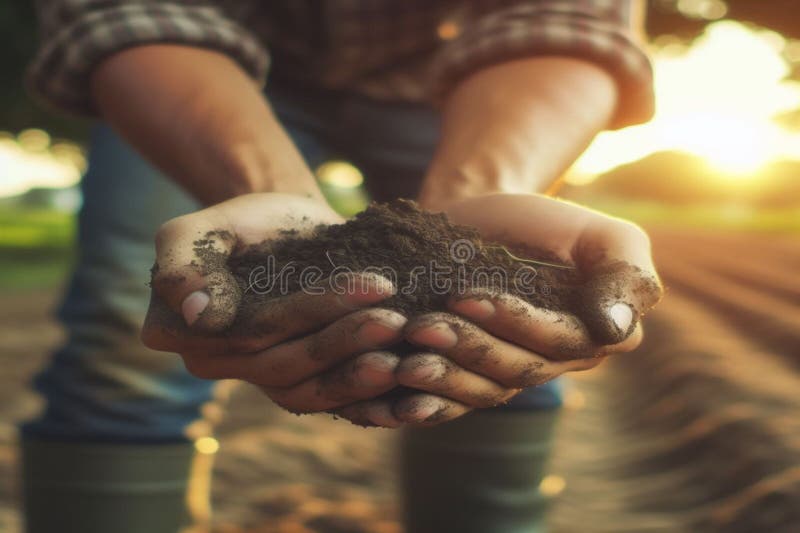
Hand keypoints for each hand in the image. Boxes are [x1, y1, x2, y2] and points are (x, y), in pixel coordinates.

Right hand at [142, 193, 407, 418]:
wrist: (282, 228)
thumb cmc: (243, 220)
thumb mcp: (201, 227)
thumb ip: (184, 264)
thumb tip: (201, 315)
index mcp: (181, 331)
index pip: (253, 328)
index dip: (313, 313)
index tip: (374, 288)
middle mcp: (215, 363)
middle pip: (285, 362)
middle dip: (346, 341)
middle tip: (398, 320)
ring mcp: (256, 376)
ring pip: (308, 389)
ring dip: (359, 377)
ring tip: (405, 359)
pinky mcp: (293, 381)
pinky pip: (325, 404)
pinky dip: (364, 407)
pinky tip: (404, 402)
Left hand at [334, 194, 661, 426]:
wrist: (481, 219)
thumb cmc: (543, 224)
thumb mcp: (600, 235)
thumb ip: (626, 277)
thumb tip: (616, 333)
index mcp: (592, 335)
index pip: (559, 343)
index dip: (513, 324)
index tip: (464, 296)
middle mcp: (555, 363)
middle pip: (516, 370)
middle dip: (469, 349)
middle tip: (420, 327)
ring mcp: (512, 373)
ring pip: (485, 391)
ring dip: (445, 380)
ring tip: (405, 363)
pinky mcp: (472, 378)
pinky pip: (456, 405)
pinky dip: (429, 409)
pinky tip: (400, 409)